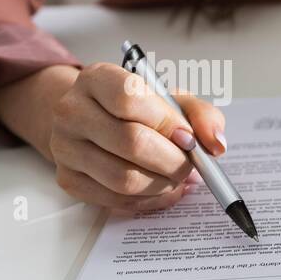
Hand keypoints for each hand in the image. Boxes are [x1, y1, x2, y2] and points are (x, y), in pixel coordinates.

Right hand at [0, 63, 226, 211]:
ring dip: (162, 184)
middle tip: (188, 165)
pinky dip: (149, 200)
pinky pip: (116, 200)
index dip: (168, 124)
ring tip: (174, 175)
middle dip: (173, 161)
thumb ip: (202, 115)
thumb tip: (215, 144)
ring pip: (124, 178)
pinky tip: (158, 188)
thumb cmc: (141, 110)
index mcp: (97, 79)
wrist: (97, 121)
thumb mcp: (174, 100)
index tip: (188, 138)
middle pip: (131, 143)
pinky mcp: (68, 179)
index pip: (130, 100)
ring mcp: (65, 147)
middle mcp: (72, 110)